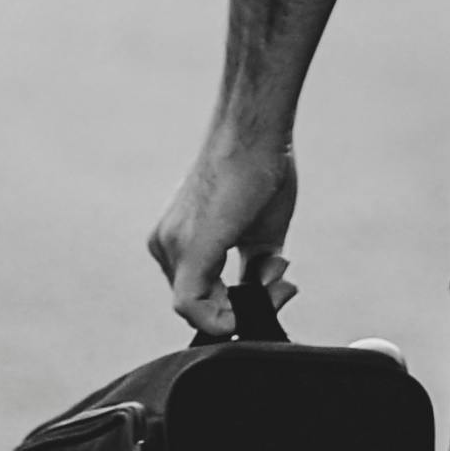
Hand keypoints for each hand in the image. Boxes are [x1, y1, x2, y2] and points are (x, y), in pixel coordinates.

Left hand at [148, 119, 297, 334]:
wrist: (255, 134)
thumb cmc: (260, 174)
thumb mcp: (260, 236)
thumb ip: (256, 272)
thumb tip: (269, 297)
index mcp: (179, 243)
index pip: (201, 298)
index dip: (238, 308)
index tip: (276, 287)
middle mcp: (166, 247)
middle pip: (201, 307)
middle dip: (245, 308)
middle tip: (283, 286)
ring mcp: (171, 247)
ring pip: (198, 310)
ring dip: (244, 307)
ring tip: (276, 274)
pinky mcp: (189, 249)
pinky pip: (191, 306)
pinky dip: (222, 316)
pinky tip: (257, 298)